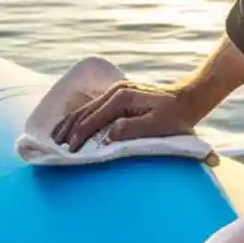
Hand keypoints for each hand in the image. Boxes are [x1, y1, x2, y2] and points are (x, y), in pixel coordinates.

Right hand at [51, 80, 202, 151]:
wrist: (188, 99)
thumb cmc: (175, 117)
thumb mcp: (157, 126)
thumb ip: (131, 129)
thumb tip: (108, 135)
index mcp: (122, 98)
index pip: (94, 119)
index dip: (80, 135)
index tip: (70, 150)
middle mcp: (116, 91)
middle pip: (84, 111)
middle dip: (69, 129)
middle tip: (55, 145)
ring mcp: (116, 92)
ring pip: (86, 108)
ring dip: (70, 122)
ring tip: (56, 136)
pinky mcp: (119, 96)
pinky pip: (93, 107)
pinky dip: (80, 117)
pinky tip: (71, 125)